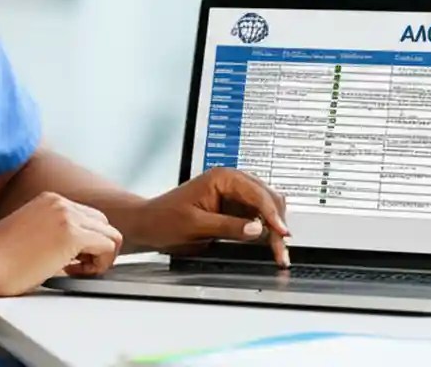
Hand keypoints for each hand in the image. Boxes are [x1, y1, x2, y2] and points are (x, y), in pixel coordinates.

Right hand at [0, 192, 122, 296]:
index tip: (68, 261)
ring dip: (100, 257)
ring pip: (111, 235)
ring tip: (76, 271)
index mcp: (49, 200)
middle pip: (103, 223)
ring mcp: (67, 215)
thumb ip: (51, 233)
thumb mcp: (26, 233)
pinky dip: (100, 264)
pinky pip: (108, 247)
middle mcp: (60, 202)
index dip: (85, 243)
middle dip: (96, 248)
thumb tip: (73, 250)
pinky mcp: (72, 234)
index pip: (88, 217)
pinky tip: (75, 273)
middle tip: (75, 268)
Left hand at [132, 167, 290, 266]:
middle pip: (268, 199)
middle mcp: (232, 182)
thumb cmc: (163, 218)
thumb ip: (227, 226)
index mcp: (222, 177)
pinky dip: (267, 233)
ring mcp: (235, 196)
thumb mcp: (195, 225)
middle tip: (282, 250)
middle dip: (277, 224)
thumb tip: (256, 229)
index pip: (257, 193)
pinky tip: (272, 247)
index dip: (272, 214)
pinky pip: (258, 219)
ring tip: (280, 253)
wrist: (149, 225)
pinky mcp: (235, 210)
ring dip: (275, 230)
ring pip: (267, 209)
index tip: (281, 232)